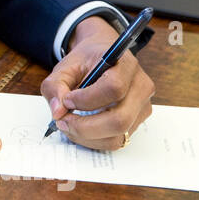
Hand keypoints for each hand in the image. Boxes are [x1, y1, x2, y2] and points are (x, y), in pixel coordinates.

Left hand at [41, 16, 154, 150]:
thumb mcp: (65, 67)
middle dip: (85, 127)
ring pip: (118, 135)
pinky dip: (94, 140)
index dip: (86, 99)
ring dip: (87, 136)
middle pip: (119, 119)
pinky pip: (117, 140)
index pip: (113, 88)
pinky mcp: (137, 121)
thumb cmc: (87, 61)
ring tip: (69, 124)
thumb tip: (58, 111)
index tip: (67, 100)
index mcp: (125, 65)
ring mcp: (142, 106)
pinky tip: (80, 128)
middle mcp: (140, 86)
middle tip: (63, 121)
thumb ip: (56, 86)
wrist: (102, 59)